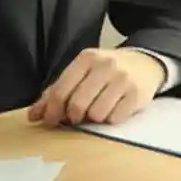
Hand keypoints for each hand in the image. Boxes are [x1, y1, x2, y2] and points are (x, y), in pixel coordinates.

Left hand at [27, 48, 164, 126]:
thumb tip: (34, 115)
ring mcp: (123, 79)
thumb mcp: (81, 73)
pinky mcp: (137, 94)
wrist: (146, 63)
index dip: (51, 111)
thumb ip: (56, 92)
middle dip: (73, 117)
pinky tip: (113, 109)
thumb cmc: (107, 72)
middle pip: (77, 105)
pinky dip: (111, 119)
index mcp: (86, 58)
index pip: (60, 91)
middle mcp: (105, 65)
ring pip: (96, 114)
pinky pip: (115, 118)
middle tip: (77, 116)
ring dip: (94, 118)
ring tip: (98, 110)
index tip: (50, 121)